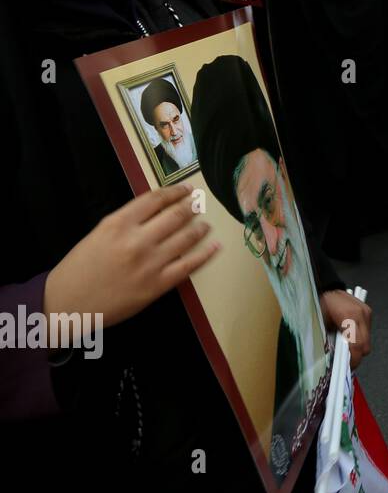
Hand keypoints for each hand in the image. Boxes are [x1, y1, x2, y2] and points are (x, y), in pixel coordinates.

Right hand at [44, 183, 219, 329]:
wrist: (68, 304)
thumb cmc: (80, 268)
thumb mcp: (99, 234)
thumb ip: (127, 221)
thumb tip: (157, 209)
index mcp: (118, 224)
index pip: (155, 199)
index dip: (175, 191)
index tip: (186, 189)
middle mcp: (137, 240)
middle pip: (175, 215)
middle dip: (192, 207)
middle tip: (201, 203)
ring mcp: (150, 263)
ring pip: (186, 237)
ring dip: (201, 228)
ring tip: (206, 224)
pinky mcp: (158, 285)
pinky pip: (190, 265)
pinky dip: (206, 254)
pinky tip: (215, 246)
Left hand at [321, 290, 371, 369]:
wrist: (327, 287)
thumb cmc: (320, 305)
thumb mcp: (320, 325)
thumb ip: (330, 342)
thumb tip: (335, 360)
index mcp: (349, 317)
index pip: (356, 345)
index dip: (352, 360)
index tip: (346, 368)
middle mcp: (362, 315)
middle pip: (366, 345)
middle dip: (356, 356)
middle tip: (344, 360)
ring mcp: (367, 313)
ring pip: (368, 340)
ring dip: (358, 347)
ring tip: (345, 347)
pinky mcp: (368, 312)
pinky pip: (367, 332)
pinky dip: (359, 338)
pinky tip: (348, 336)